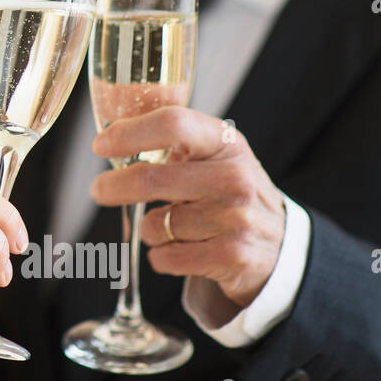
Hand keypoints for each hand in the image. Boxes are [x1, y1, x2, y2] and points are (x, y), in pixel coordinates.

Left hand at [90, 106, 285, 308]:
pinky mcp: (231, 256)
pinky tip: (183, 249)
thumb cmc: (229, 193)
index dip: (128, 133)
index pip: (172, 124)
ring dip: (149, 228)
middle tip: (100, 190)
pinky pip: (164, 256)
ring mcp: (235, 218)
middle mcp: (234, 177)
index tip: (100, 145)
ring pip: (153, 224)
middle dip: (113, 187)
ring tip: (175, 226)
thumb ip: (173, 141)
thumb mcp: (215, 156)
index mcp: (226, 142)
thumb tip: (111, 140)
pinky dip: (161, 255)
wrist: (280, 246)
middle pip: (149, 179)